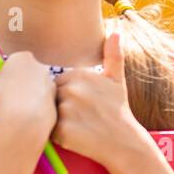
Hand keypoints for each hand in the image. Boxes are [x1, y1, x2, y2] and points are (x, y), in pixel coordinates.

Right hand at [0, 50, 56, 141]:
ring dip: (27, 96)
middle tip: (6, 99)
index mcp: (23, 57)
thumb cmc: (3, 97)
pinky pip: (42, 102)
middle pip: (26, 74)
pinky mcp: (56, 99)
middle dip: (17, 85)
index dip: (4, 75)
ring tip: (16, 110)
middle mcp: (40, 67)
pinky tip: (26, 117)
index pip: (13, 62)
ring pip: (35, 88)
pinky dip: (35, 108)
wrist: (26, 119)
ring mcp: (50, 83)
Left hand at [51, 29, 147, 168]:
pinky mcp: (62, 131)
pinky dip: (58, 136)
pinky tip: (74, 137)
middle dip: (60, 107)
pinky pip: (49, 131)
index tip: (83, 104)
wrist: (125, 142)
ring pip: (48, 113)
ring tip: (78, 126)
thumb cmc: (119, 110)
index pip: (58, 83)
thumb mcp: (117, 81)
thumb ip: (113, 55)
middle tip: (81, 117)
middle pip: (50, 97)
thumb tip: (115, 32)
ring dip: (57, 121)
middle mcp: (71, 89)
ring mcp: (66, 110)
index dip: (68, 96)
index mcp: (79, 74)